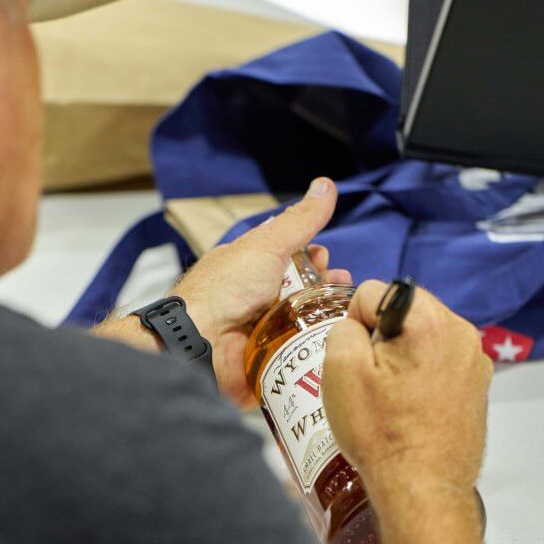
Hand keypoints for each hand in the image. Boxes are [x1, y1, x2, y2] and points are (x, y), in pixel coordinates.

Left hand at [176, 177, 349, 407]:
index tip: (328, 259)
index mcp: (249, 267)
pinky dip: (314, 346)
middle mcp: (253, 296)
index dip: (311, 257)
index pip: (287, 257)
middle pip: (299, 289)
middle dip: (324, 287)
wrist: (200, 342)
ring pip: (301, 321)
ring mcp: (259, 328)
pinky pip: (296, 352)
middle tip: (340, 286)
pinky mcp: (265, 358)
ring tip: (343, 315)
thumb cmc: (226, 289)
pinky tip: (333, 341)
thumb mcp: (267, 245)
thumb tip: (326, 185)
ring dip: (324, 317)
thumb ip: (300, 221)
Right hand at [322, 281, 491, 510]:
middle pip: (403, 312)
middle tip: (371, 380)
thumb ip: (345, 325)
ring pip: (422, 338)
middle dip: (381, 337)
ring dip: (401, 357)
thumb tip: (360, 325)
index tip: (357, 360)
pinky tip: (410, 408)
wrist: (423, 489)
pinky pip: (439, 363)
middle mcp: (462, 332)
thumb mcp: (340, 368)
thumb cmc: (380, 430)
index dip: (354, 323)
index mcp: (430, 319)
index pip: (374, 292)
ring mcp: (476, 362)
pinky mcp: (479, 388)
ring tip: (390, 398)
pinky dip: (421, 376)